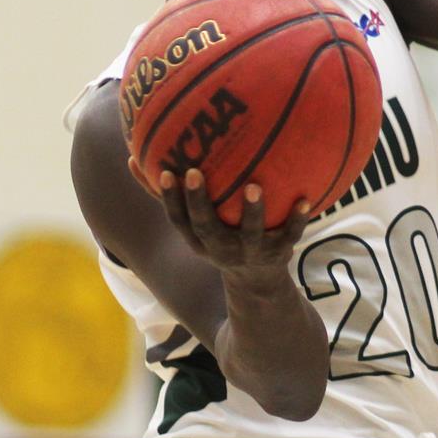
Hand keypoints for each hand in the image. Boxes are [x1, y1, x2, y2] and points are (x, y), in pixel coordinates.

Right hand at [145, 166, 314, 286]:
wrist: (256, 283)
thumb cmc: (219, 236)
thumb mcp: (192, 223)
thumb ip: (165, 194)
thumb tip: (132, 154)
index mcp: (198, 239)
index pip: (178, 220)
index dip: (170, 199)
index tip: (166, 171)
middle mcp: (221, 248)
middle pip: (207, 227)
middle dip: (199, 202)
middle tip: (194, 172)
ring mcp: (250, 252)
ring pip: (250, 233)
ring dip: (252, 211)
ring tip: (254, 186)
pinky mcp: (278, 253)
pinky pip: (289, 236)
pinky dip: (297, 220)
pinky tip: (305, 200)